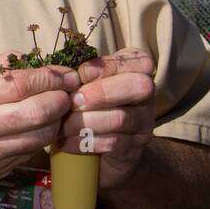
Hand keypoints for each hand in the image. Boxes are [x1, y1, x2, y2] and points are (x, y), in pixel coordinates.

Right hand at [0, 52, 79, 191]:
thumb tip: (30, 58)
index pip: (17, 84)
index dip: (48, 77)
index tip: (63, 74)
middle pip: (34, 111)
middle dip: (59, 99)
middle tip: (68, 92)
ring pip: (38, 135)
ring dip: (56, 121)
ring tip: (58, 110)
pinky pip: (29, 151)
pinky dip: (42, 137)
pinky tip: (41, 127)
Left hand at [57, 47, 155, 189]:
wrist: (94, 148)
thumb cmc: (84, 103)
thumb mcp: (83, 83)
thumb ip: (81, 74)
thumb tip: (69, 75)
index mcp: (137, 70)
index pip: (136, 60)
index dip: (107, 66)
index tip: (80, 74)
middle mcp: (146, 94)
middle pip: (139, 87)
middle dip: (101, 93)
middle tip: (72, 102)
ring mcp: (144, 123)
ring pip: (121, 118)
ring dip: (86, 122)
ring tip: (63, 125)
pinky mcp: (134, 148)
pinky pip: (113, 143)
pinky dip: (85, 142)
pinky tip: (67, 142)